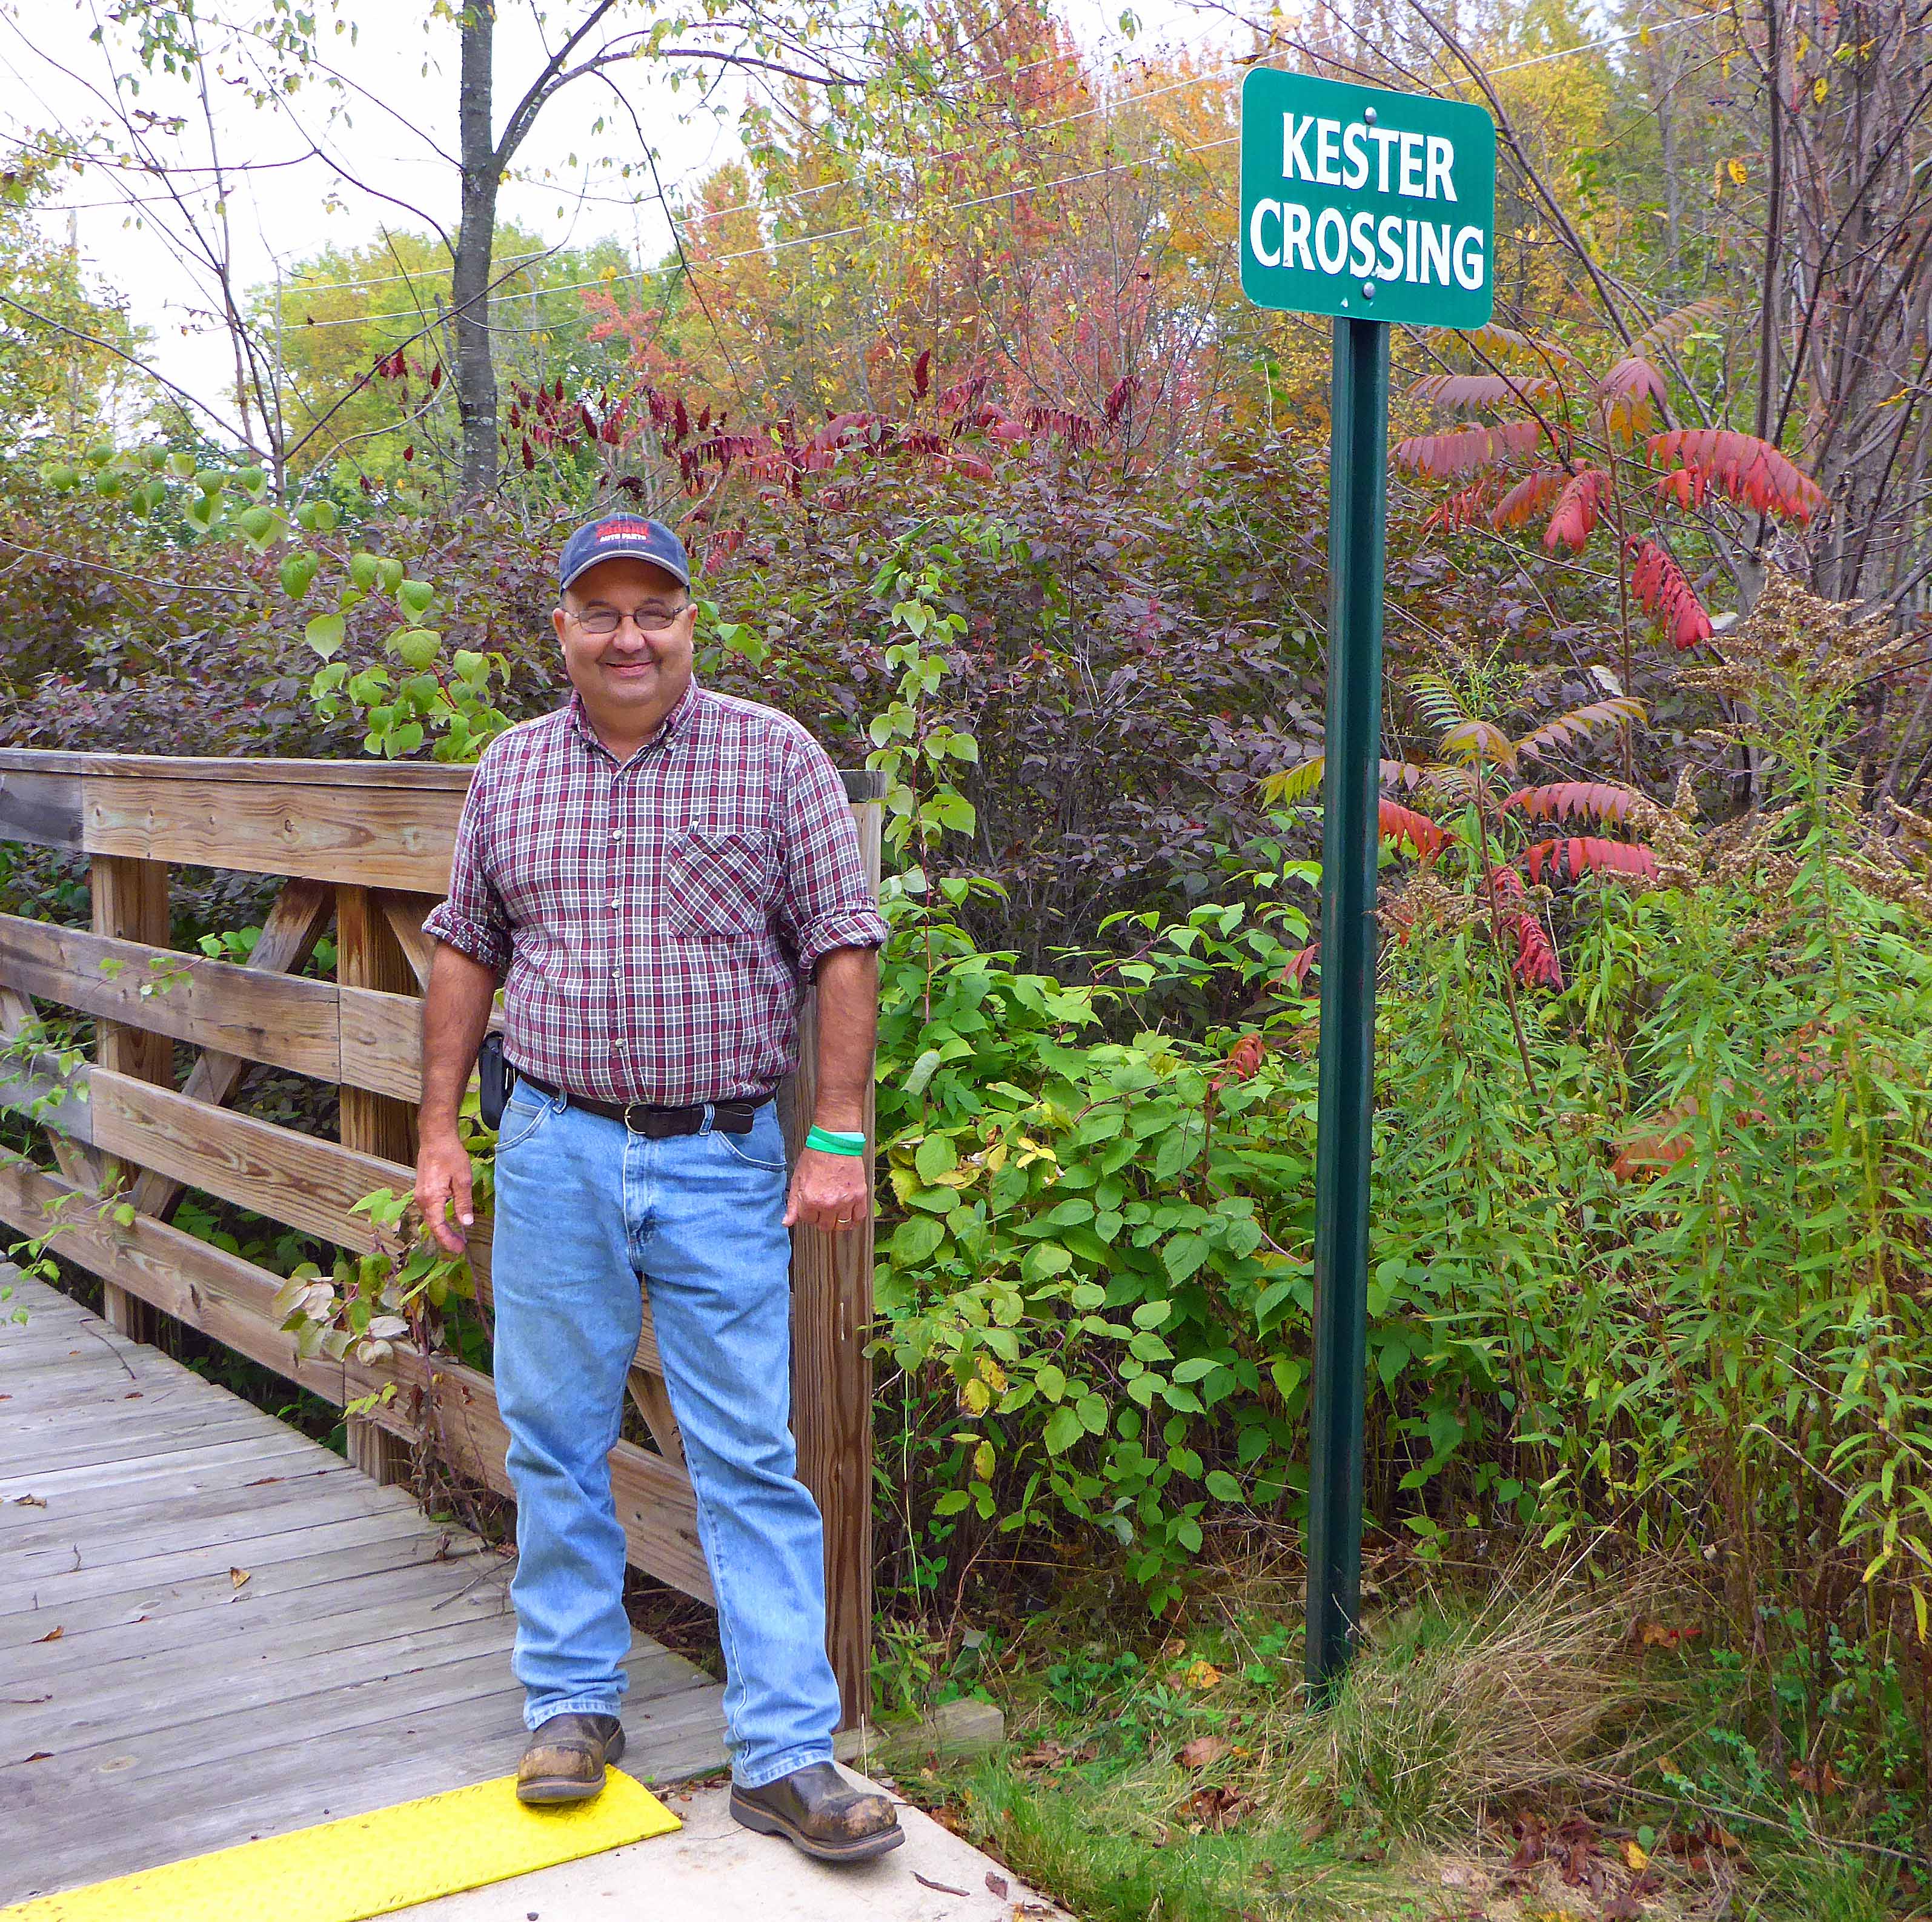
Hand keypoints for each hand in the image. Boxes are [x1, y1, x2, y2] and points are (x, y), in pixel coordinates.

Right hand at [415, 1128, 474, 1253]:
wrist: (436, 1138)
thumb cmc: (450, 1155)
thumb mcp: (462, 1180)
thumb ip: (463, 1204)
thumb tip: (466, 1224)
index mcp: (431, 1199)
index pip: (438, 1227)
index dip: (449, 1240)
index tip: (460, 1249)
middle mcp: (421, 1199)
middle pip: (433, 1225)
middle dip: (446, 1238)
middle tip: (460, 1246)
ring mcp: (420, 1195)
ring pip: (431, 1218)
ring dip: (442, 1229)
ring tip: (456, 1237)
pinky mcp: (422, 1190)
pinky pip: (430, 1210)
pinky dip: (439, 1218)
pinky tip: (448, 1221)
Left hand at [783, 1145, 869, 1233]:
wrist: (835, 1142)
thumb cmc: (816, 1157)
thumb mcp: (797, 1180)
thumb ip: (793, 1204)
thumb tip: (787, 1222)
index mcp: (811, 1200)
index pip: (808, 1220)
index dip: (808, 1214)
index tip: (811, 1207)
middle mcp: (828, 1204)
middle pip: (825, 1226)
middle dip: (822, 1220)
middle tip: (823, 1209)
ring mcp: (846, 1201)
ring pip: (842, 1225)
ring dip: (837, 1221)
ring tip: (836, 1213)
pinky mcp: (859, 1195)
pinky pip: (859, 1217)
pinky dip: (854, 1219)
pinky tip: (849, 1215)